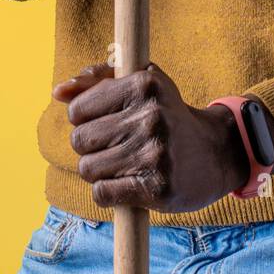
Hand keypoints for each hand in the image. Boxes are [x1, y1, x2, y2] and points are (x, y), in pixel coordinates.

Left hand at [53, 62, 247, 212]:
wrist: (214, 153)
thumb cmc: (167, 114)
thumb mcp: (142, 84)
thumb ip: (97, 80)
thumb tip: (58, 91)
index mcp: (145, 84)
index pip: (78, 109)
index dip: (85, 119)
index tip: (106, 121)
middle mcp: (151, 116)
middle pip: (80, 140)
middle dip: (91, 146)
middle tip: (116, 144)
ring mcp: (155, 153)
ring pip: (88, 168)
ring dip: (99, 171)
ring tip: (123, 163)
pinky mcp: (158, 188)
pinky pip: (102, 193)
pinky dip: (108, 192)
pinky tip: (128, 183)